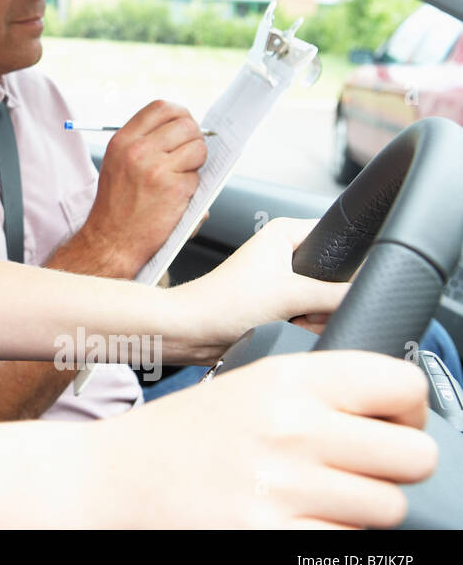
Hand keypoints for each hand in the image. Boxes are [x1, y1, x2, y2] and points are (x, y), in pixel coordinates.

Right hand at [81, 351, 436, 527]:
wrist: (108, 480)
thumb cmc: (177, 439)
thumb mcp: (245, 387)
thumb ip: (316, 392)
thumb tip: (392, 416)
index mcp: (285, 379)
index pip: (401, 383)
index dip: (406, 410)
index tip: (386, 425)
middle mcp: (289, 426)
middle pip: (413, 456)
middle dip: (391, 469)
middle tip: (354, 472)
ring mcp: (281, 487)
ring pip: (388, 509)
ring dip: (359, 512)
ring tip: (311, 501)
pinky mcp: (270, 539)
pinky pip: (348, 549)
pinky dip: (329, 543)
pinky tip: (294, 526)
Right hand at [82, 100, 206, 272]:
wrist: (110, 241)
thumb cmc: (117, 205)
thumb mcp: (117, 163)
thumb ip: (144, 143)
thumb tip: (184, 130)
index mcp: (123, 140)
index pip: (161, 108)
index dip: (180, 114)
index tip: (184, 126)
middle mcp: (138, 150)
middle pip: (186, 124)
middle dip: (194, 139)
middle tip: (188, 156)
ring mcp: (157, 168)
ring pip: (198, 148)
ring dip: (196, 163)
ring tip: (180, 178)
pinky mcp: (174, 189)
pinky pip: (198, 177)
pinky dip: (193, 188)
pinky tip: (176, 199)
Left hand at [173, 217, 347, 358]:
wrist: (193, 332)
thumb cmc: (222, 302)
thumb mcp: (291, 295)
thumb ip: (338, 295)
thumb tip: (371, 295)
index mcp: (287, 232)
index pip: (340, 239)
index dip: (348, 265)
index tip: (337, 286)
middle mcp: (285, 252)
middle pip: (337, 278)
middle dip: (326, 301)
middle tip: (304, 309)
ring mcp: (283, 280)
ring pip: (326, 301)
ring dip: (315, 317)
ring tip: (291, 320)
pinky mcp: (279, 304)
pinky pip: (311, 316)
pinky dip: (305, 327)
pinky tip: (288, 329)